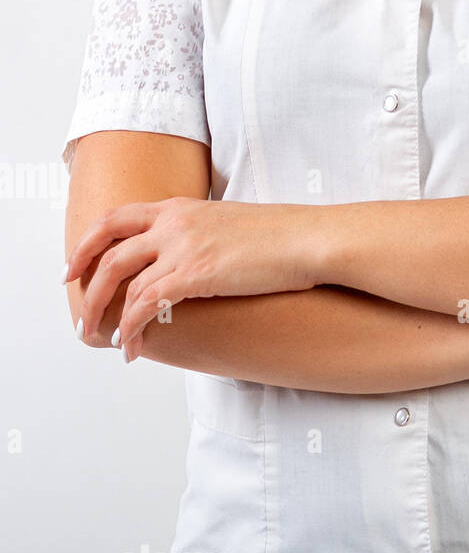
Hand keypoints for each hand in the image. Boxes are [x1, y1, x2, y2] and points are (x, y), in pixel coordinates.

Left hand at [64, 198, 316, 362]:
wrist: (310, 239)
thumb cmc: (284, 236)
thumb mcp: (231, 223)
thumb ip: (202, 234)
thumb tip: (193, 257)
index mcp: (182, 207)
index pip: (118, 217)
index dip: (88, 242)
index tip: (74, 265)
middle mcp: (174, 221)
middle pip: (107, 247)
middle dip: (83, 282)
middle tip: (79, 312)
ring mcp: (182, 246)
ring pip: (119, 280)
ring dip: (103, 314)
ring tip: (104, 340)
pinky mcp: (194, 273)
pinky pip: (145, 304)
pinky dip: (131, 328)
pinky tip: (132, 346)